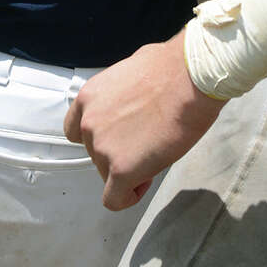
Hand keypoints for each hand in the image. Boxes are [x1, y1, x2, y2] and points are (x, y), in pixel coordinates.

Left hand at [64, 34, 222, 209]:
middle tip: (149, 142)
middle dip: (120, 152)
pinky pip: (115, 199)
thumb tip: (133, 98)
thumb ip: (121, 93)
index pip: (76, 131)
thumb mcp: (132, 69)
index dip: (101, 137)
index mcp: (89, 97)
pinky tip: (145, 182)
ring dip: (129, 169)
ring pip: (108, 175)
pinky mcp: (121, 170)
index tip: (122, 136)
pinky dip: (129, 196)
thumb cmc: (171, 67)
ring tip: (157, 152)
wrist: (190, 78)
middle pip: (97, 154)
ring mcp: (102, 148)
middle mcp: (89, 123)